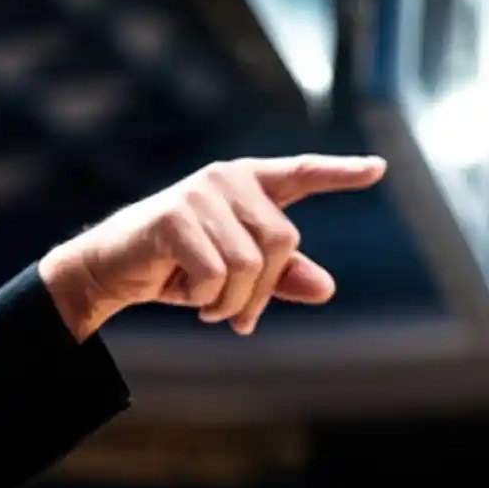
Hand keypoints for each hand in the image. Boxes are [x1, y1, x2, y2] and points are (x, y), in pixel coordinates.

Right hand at [40, 154, 386, 340]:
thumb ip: (279, 276)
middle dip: (261, 290)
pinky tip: (186, 295)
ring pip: (248, 263)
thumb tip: (326, 288)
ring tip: (207, 306)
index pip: (301, 174)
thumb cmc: (175, 267)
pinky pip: (215, 271)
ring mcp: (200, 193)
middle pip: (281, 241)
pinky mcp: (174, 216)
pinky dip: (205, 297)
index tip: (378, 170)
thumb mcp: (233, 274)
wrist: (110, 269)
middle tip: (236, 318)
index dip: (339, 173)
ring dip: (230, 301)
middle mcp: (227, 179)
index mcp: (247, 185)